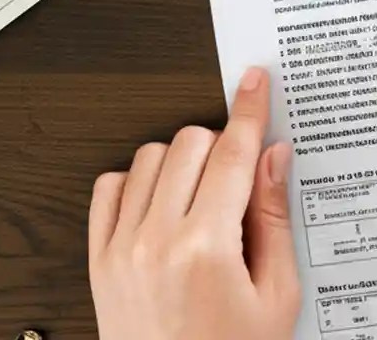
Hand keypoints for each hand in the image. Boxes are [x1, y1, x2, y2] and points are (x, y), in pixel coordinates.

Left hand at [88, 68, 300, 339]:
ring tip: (205, 196)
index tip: (254, 82)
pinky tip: (165, 203)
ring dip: (182, 162)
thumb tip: (273, 158)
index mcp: (207, 248)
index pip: (233, 154)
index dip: (249, 111)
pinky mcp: (99, 260)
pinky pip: (109, 188)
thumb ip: (274, 219)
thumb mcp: (277, 294)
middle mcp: (156, 242)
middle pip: (190, 143)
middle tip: (243, 175)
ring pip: (149, 157)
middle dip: (223, 145)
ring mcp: (121, 249)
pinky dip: (138, 181)